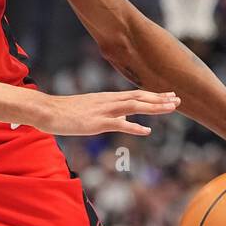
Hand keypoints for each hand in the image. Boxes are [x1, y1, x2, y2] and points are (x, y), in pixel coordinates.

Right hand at [39, 90, 178, 136]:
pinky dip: (134, 127)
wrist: (47, 110)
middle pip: (139, 97)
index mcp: (108, 98)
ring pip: (134, 106)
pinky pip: (119, 124)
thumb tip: (127, 122)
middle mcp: (109, 101)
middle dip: (159, 98)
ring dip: (154, 106)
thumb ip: (112, 116)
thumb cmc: (68, 112)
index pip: (136, 94)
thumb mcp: (94, 112)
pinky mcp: (96, 122)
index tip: (169, 96)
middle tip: (178, 99)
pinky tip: (147, 131)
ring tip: (171, 108)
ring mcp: (103, 110)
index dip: (154, 95)